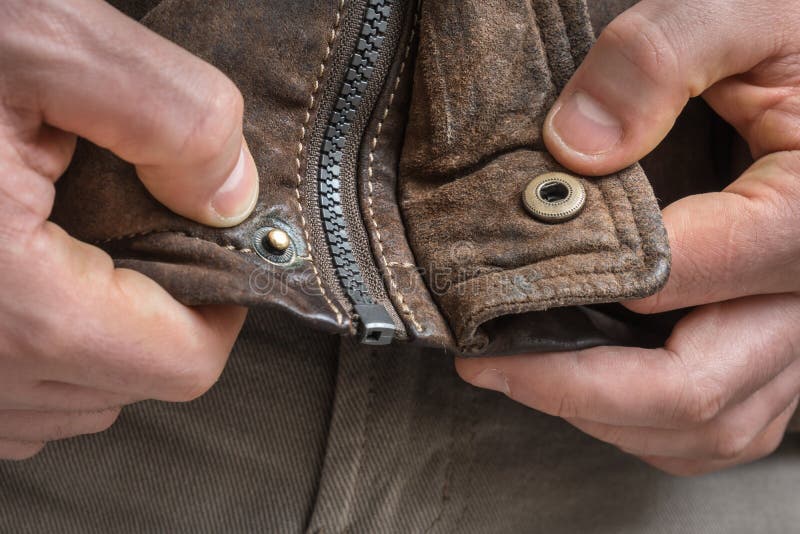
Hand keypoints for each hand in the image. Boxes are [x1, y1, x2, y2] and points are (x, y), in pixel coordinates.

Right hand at [0, 0, 259, 458]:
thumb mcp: (45, 41)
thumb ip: (170, 117)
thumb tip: (231, 198)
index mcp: (11, 306)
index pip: (180, 363)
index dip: (219, 303)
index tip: (211, 245)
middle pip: (126, 384)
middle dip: (157, 313)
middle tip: (140, 229)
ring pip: (64, 398)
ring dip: (97, 335)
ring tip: (73, 245)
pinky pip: (2, 398)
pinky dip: (34, 348)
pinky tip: (20, 275)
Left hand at [457, 0, 799, 475]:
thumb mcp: (742, 12)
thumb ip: (659, 59)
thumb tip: (574, 150)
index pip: (672, 280)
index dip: (570, 298)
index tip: (489, 311)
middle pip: (694, 390)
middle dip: (574, 391)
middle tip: (491, 368)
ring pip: (714, 426)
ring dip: (612, 418)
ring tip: (536, 382)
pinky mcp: (791, 347)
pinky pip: (734, 424)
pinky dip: (659, 425)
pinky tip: (604, 395)